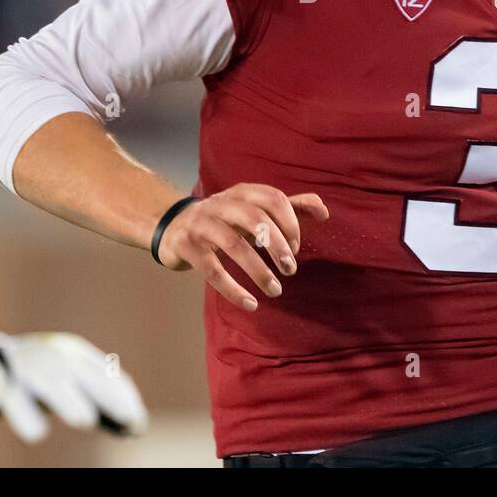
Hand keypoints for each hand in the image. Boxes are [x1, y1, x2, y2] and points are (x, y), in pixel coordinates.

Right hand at [0, 327, 147, 441]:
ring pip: (13, 386)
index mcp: (70, 356)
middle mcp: (40, 359)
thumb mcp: (75, 385)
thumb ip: (105, 404)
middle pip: (56, 376)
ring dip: (23, 409)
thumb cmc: (42, 378)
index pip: (97, 375)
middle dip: (69, 398)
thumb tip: (136, 429)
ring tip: (36, 434)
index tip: (134, 425)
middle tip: (86, 421)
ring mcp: (5, 368)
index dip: (114, 397)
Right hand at [156, 183, 328, 310]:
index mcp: (242, 193)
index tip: (296, 248)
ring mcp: (201, 223)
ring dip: (258, 270)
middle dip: (277, 245)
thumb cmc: (224, 220)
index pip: (273, 198)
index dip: (290, 222)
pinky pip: (211, 269)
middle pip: (255, 218)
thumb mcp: (253, 210)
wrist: (173, 226)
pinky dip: (232, 289)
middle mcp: (221, 203)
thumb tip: (323, 211)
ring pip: (233, 244)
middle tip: (290, 270)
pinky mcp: (187, 245)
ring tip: (275, 291)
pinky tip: (250, 304)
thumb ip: (288, 209)